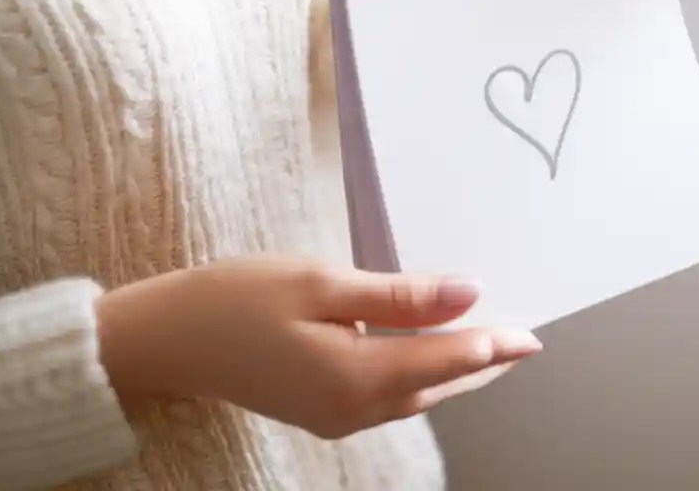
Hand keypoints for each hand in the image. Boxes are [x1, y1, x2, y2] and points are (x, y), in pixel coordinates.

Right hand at [96, 256, 539, 438]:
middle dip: (484, 362)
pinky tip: (431, 353)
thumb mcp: (321, 281)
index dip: (494, 345)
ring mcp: (338, 417)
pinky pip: (391, 397)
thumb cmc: (235, 299)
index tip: (533, 333)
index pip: (449, 361)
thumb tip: (468, 295)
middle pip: (440, 386)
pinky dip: (421, 375)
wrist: (165, 339)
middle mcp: (354, 410)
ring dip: (456, 371)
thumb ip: (400, 295)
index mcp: (357, 378)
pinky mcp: (324, 412)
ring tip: (491, 341)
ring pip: (418, 396)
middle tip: (523, 337)